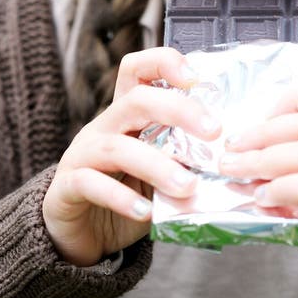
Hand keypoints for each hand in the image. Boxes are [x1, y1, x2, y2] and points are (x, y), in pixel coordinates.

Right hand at [43, 48, 220, 266]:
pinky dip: (121, 198)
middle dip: (178, 111)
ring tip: (188, 186)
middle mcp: (104, 126)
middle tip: (213, 132)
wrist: (80, 234)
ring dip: (157, 165)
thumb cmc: (128, 194)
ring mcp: (82, 155)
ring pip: (118, 148)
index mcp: (127, 114)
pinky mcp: (66, 188)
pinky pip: (91, 185)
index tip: (197, 80)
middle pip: (136, 100)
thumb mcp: (161, 168)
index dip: (164, 64)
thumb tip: (231, 156)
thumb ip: (185, 156)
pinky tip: (146, 213)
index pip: (138, 69)